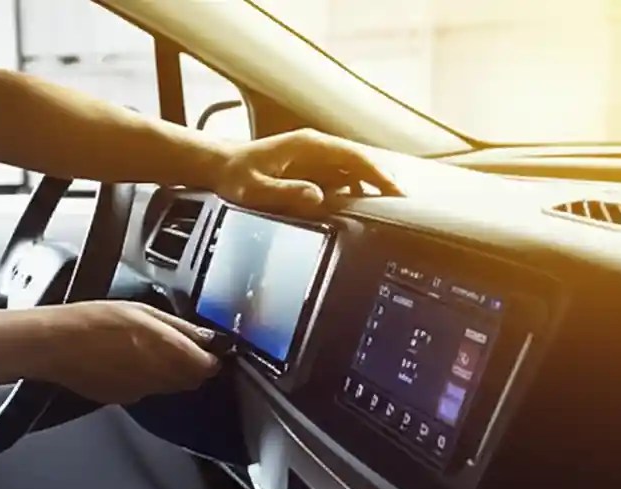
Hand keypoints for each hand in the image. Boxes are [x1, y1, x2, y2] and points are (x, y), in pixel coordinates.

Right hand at [35, 301, 221, 404]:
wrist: (57, 345)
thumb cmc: (94, 321)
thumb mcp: (143, 311)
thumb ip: (180, 328)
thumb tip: (207, 338)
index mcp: (168, 352)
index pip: (208, 366)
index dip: (210, 357)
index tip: (206, 347)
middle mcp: (159, 377)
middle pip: (191, 380)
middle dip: (191, 365)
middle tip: (175, 345)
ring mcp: (142, 391)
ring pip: (170, 387)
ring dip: (168, 372)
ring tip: (145, 349)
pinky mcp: (124, 399)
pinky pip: (146, 390)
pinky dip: (145, 379)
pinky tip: (126, 361)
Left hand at [211, 129, 401, 217]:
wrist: (219, 166)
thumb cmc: (235, 175)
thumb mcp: (255, 189)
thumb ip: (285, 192)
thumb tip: (318, 197)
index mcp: (308, 146)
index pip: (354, 156)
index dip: (378, 174)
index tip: (395, 191)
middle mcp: (316, 148)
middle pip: (359, 163)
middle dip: (381, 182)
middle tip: (401, 206)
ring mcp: (315, 158)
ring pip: (352, 171)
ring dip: (368, 188)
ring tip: (385, 210)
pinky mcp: (311, 170)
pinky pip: (339, 179)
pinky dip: (352, 192)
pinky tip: (357, 208)